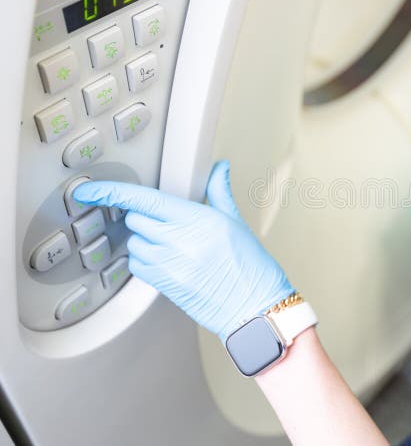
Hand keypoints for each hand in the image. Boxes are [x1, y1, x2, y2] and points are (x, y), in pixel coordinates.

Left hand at [73, 160, 294, 340]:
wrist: (253, 307)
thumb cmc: (251, 268)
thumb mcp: (236, 223)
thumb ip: (219, 192)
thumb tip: (218, 169)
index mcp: (198, 219)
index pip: (144, 199)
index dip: (111, 192)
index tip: (91, 189)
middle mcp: (179, 241)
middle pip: (135, 219)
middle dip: (144, 217)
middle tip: (165, 222)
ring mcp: (168, 265)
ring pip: (134, 243)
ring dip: (144, 240)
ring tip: (172, 246)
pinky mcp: (163, 285)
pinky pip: (137, 266)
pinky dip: (145, 261)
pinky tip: (168, 262)